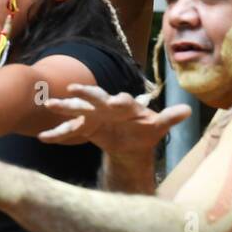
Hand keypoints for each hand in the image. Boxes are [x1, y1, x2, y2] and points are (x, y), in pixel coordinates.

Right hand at [39, 84, 190, 154]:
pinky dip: (56, 134)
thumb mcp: (158, 126)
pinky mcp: (84, 127)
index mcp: (125, 105)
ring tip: (49, 104)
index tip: (118, 102)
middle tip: (74, 89)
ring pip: (76, 110)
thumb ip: (168, 118)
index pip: (122, 100)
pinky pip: (68, 130)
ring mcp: (93, 115)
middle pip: (94, 97)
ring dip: (63, 107)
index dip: (120, 101)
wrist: (132, 142)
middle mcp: (106, 106)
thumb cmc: (145, 130)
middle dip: (85, 94)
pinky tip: (43, 137)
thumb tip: (188, 110)